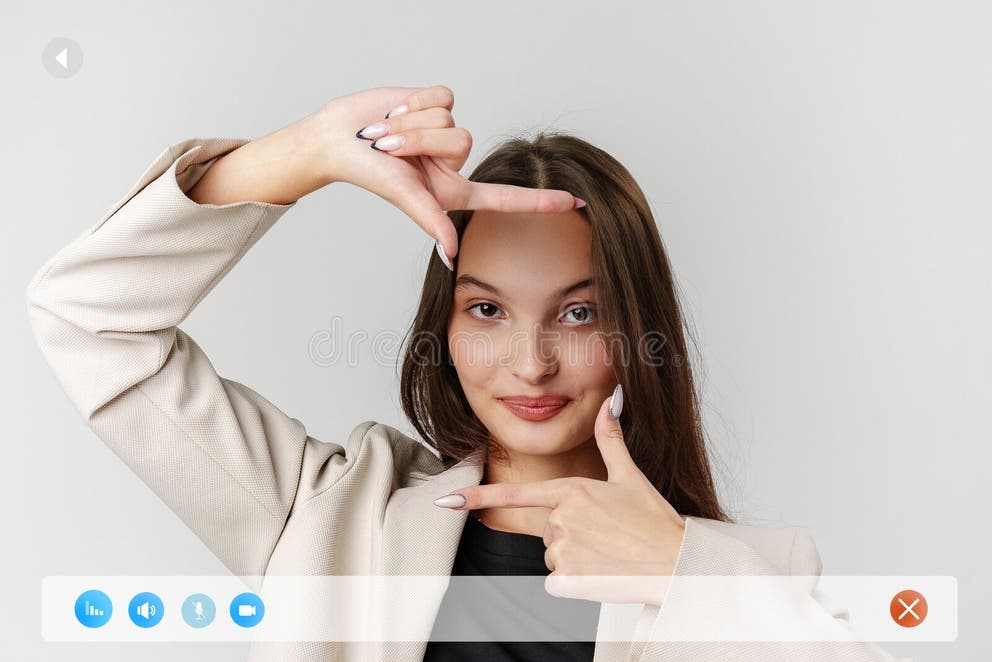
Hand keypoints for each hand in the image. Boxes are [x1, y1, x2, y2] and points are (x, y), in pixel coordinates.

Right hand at [316, 85, 583, 264]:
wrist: (341, 138)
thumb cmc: (370, 174)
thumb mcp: (405, 198)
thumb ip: (432, 221)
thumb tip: (451, 255)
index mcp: (454, 190)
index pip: (507, 196)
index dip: (541, 200)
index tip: (575, 202)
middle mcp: (454, 162)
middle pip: (463, 141)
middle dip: (421, 141)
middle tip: (393, 150)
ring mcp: (446, 131)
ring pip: (450, 118)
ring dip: (413, 123)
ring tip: (389, 134)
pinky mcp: (436, 104)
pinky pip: (442, 97)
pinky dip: (414, 103)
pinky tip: (397, 113)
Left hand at [435, 386, 686, 604]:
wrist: (676, 562)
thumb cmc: (655, 520)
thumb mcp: (630, 476)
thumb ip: (610, 438)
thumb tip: (610, 401)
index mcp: (570, 491)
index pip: (514, 494)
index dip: (478, 499)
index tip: (446, 502)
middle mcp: (560, 519)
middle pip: (547, 528)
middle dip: (569, 532)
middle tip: (604, 534)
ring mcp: (562, 551)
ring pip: (553, 555)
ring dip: (574, 556)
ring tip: (606, 552)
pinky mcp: (567, 580)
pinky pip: (557, 581)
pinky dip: (576, 581)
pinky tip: (601, 571)